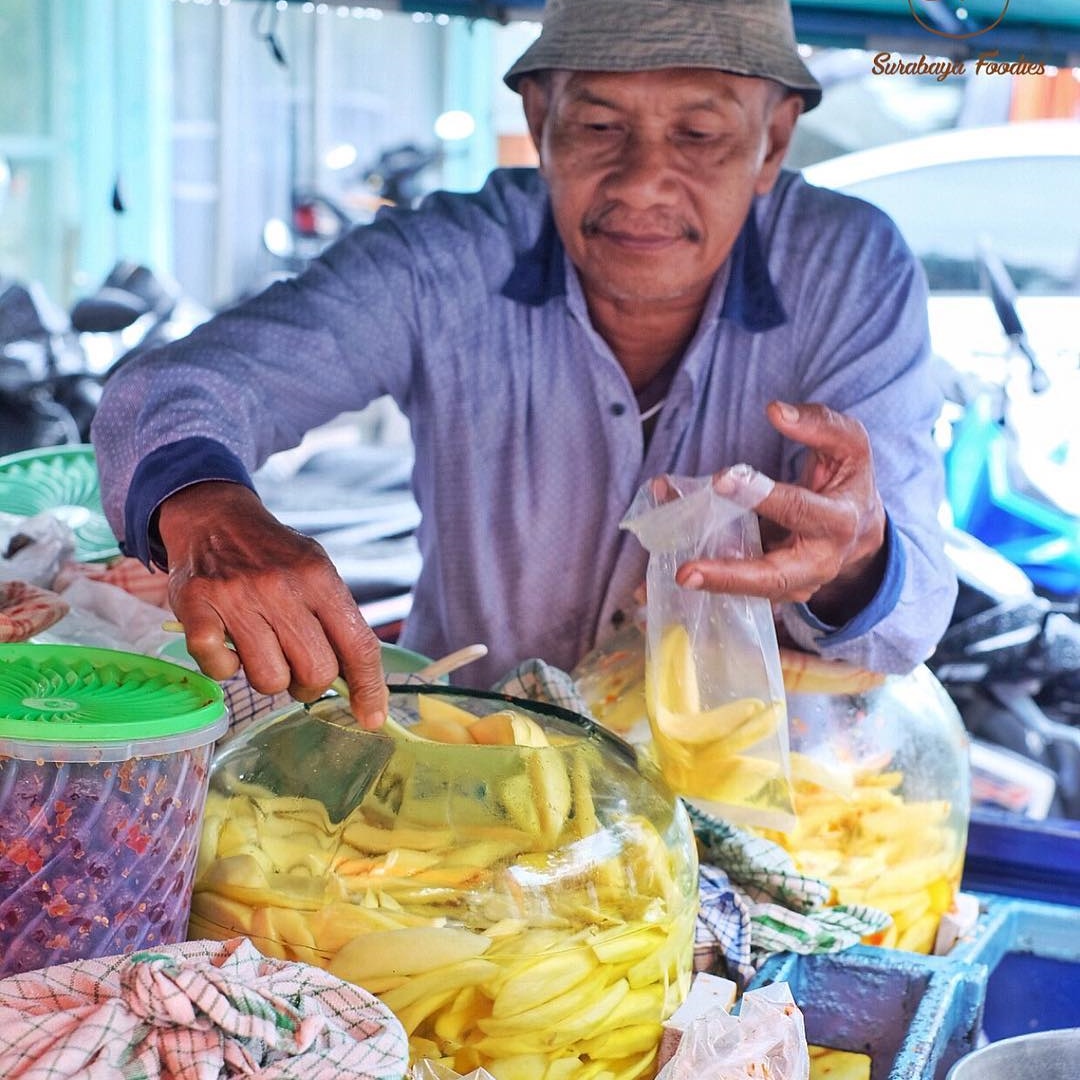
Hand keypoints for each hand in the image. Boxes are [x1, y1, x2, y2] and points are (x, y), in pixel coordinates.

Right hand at [157, 481, 388, 727]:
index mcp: (319, 578)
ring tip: (262, 651)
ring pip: (269, 679)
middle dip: (311, 686)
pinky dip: (225, 668)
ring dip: (269, 677)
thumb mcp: (316, 571)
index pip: (358, 644)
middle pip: (316, 671)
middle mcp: (281, 586)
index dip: (369, 687)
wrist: (214, 519)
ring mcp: (236, 597)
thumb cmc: (274, 556)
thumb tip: (359, 684)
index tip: (372, 717)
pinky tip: (227, 643)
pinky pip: (221, 671)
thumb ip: (337, 620)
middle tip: (299, 675)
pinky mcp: (196, 609)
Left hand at [676, 401, 887, 624]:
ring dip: (707, 581)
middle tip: (687, 572)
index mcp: (839, 522)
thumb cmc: (847, 482)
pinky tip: (665, 572)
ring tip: (671, 573)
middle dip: (729, 576)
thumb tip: (775, 411)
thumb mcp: (848, 446)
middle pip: (772, 577)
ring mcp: (794, 585)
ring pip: (748, 590)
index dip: (759, 495)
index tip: (721, 480)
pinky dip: (703, 579)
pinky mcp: (772, 593)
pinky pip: (735, 589)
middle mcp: (818, 562)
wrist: (858, 532)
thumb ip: (819, 424)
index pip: (798, 509)